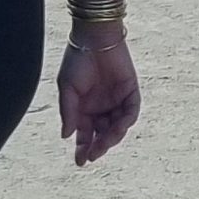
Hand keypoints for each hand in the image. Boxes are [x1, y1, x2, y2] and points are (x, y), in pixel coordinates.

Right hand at [59, 32, 140, 166]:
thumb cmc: (77, 60)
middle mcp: (101, 108)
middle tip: (92, 155)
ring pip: (117, 126)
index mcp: (84, 109)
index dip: (82, 148)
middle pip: (101, 134)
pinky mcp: (130, 91)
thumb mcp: (67, 88)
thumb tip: (67, 136)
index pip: (84, 135)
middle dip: (97, 146)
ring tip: (104, 143)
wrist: (94, 36)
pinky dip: (126, 121)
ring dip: (111, 137)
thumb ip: (68, 112)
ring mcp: (116, 100)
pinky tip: (118, 128)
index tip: (80, 162)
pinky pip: (131, 111)